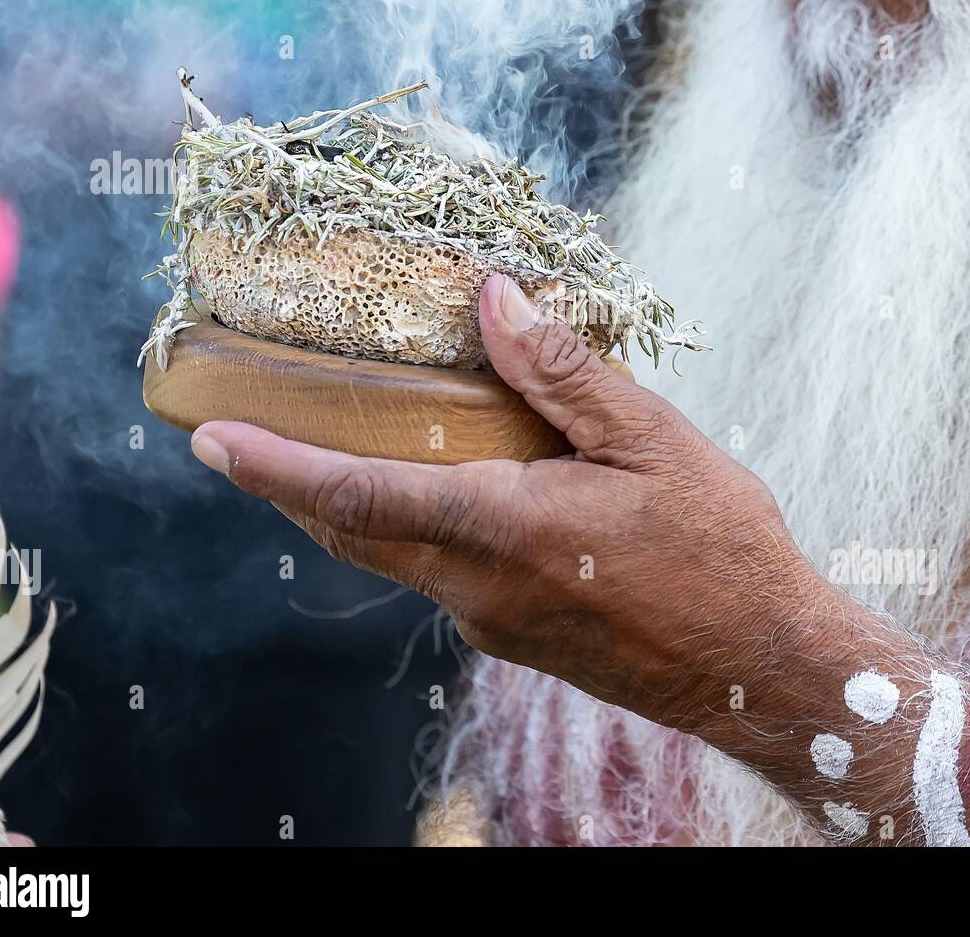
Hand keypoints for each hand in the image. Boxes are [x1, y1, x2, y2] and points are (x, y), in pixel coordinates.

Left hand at [190, 274, 815, 733]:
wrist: (758, 669)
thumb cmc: (719, 550)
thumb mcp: (651, 440)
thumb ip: (563, 372)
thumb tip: (494, 300)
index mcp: (503, 530)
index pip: (359, 493)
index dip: (277, 465)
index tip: (211, 440)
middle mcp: (478, 588)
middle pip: (354, 532)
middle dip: (289, 486)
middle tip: (244, 438)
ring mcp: (493, 623)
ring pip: (392, 558)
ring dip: (348, 507)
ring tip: (330, 449)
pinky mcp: (517, 638)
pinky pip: (438, 576)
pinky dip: (410, 529)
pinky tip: (444, 493)